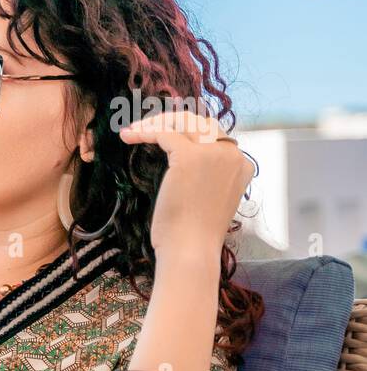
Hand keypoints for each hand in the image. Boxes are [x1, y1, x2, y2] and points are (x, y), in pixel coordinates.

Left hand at [117, 110, 252, 259]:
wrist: (191, 249)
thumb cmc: (193, 232)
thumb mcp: (207, 197)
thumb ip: (206, 176)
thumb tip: (184, 164)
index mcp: (242, 164)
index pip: (215, 134)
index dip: (187, 128)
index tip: (164, 129)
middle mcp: (233, 155)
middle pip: (200, 122)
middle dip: (171, 121)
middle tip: (146, 127)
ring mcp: (214, 153)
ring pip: (182, 122)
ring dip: (155, 123)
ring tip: (133, 130)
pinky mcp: (191, 156)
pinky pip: (164, 133)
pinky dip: (144, 132)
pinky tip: (128, 137)